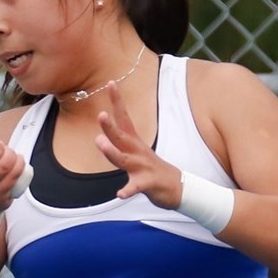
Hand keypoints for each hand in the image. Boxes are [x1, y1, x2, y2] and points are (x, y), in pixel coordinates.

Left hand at [94, 81, 181, 208]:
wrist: (179, 188)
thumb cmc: (152, 170)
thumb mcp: (135, 154)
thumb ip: (118, 146)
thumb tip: (98, 138)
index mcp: (135, 143)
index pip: (124, 119)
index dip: (117, 101)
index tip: (110, 83)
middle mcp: (138, 152)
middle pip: (122, 137)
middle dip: (111, 127)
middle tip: (101, 115)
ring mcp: (143, 167)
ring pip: (125, 159)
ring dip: (112, 151)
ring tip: (100, 143)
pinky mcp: (148, 184)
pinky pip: (136, 187)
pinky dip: (128, 190)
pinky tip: (120, 194)